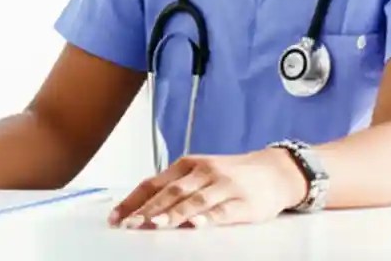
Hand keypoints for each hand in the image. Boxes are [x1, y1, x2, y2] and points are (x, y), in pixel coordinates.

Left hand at [108, 150, 306, 229]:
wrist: (274, 171)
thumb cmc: (231, 175)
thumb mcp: (200, 173)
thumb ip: (175, 186)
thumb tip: (140, 206)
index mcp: (187, 165)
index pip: (153, 183)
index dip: (133, 200)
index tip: (116, 218)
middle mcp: (203, 172)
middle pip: (170, 192)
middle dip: (147, 210)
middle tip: (129, 225)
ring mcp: (223, 186)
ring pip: (193, 201)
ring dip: (172, 214)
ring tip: (154, 225)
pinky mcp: (242, 202)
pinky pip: (223, 211)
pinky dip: (208, 218)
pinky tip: (196, 225)